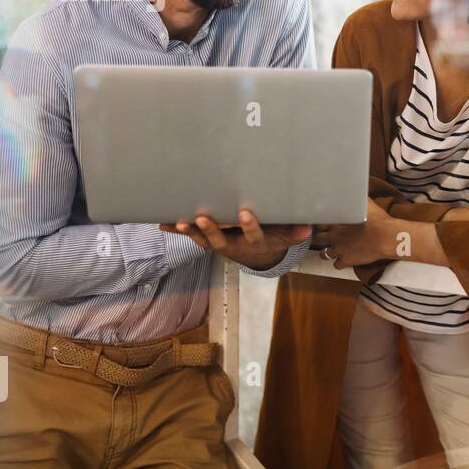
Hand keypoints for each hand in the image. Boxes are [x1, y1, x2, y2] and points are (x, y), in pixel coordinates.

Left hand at [160, 209, 310, 271]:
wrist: (257, 255)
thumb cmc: (271, 238)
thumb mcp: (284, 236)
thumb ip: (293, 231)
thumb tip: (307, 228)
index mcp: (254, 242)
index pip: (253, 235)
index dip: (249, 226)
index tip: (245, 213)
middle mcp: (234, 245)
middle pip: (221, 241)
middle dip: (211, 230)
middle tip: (203, 218)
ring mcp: (218, 244)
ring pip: (203, 240)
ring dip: (191, 232)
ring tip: (180, 222)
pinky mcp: (207, 240)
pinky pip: (191, 235)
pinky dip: (176, 230)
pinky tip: (162, 223)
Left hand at [312, 199, 394, 268]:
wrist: (385, 236)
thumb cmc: (378, 219)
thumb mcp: (366, 203)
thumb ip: (357, 199)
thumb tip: (356, 192)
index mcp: (336, 220)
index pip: (318, 222)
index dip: (321, 222)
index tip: (324, 222)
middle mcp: (333, 236)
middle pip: (317, 238)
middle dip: (320, 237)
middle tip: (325, 236)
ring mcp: (338, 250)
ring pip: (323, 254)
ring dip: (327, 251)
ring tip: (333, 249)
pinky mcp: (346, 261)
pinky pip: (336, 265)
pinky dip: (339, 262)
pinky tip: (345, 258)